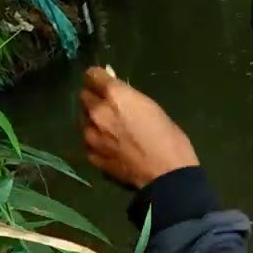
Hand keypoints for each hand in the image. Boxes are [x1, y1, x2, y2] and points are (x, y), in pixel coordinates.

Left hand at [79, 67, 198, 188]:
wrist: (166, 177)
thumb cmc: (169, 139)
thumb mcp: (152, 108)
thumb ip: (129, 98)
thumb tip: (117, 93)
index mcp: (115, 96)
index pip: (92, 75)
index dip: (98, 78)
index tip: (104, 82)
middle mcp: (97, 112)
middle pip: (84, 96)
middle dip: (94, 98)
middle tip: (109, 107)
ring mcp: (91, 135)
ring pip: (83, 119)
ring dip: (93, 120)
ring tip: (109, 129)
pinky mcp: (92, 155)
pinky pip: (88, 141)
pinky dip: (96, 140)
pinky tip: (110, 147)